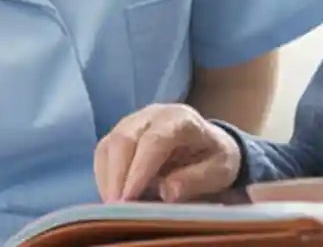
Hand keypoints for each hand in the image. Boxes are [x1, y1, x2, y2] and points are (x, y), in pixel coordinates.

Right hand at [95, 104, 241, 203]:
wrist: (209, 143)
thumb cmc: (214, 157)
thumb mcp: (218, 171)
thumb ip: (196, 180)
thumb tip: (167, 192)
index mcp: (181, 119)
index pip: (155, 140)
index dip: (140, 169)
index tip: (130, 198)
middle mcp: (154, 114)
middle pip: (125, 138)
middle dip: (118, 175)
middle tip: (118, 209)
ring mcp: (134, 121)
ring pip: (110, 144)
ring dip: (108, 177)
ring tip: (114, 207)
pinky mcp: (121, 133)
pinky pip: (104, 151)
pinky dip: (104, 175)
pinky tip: (112, 196)